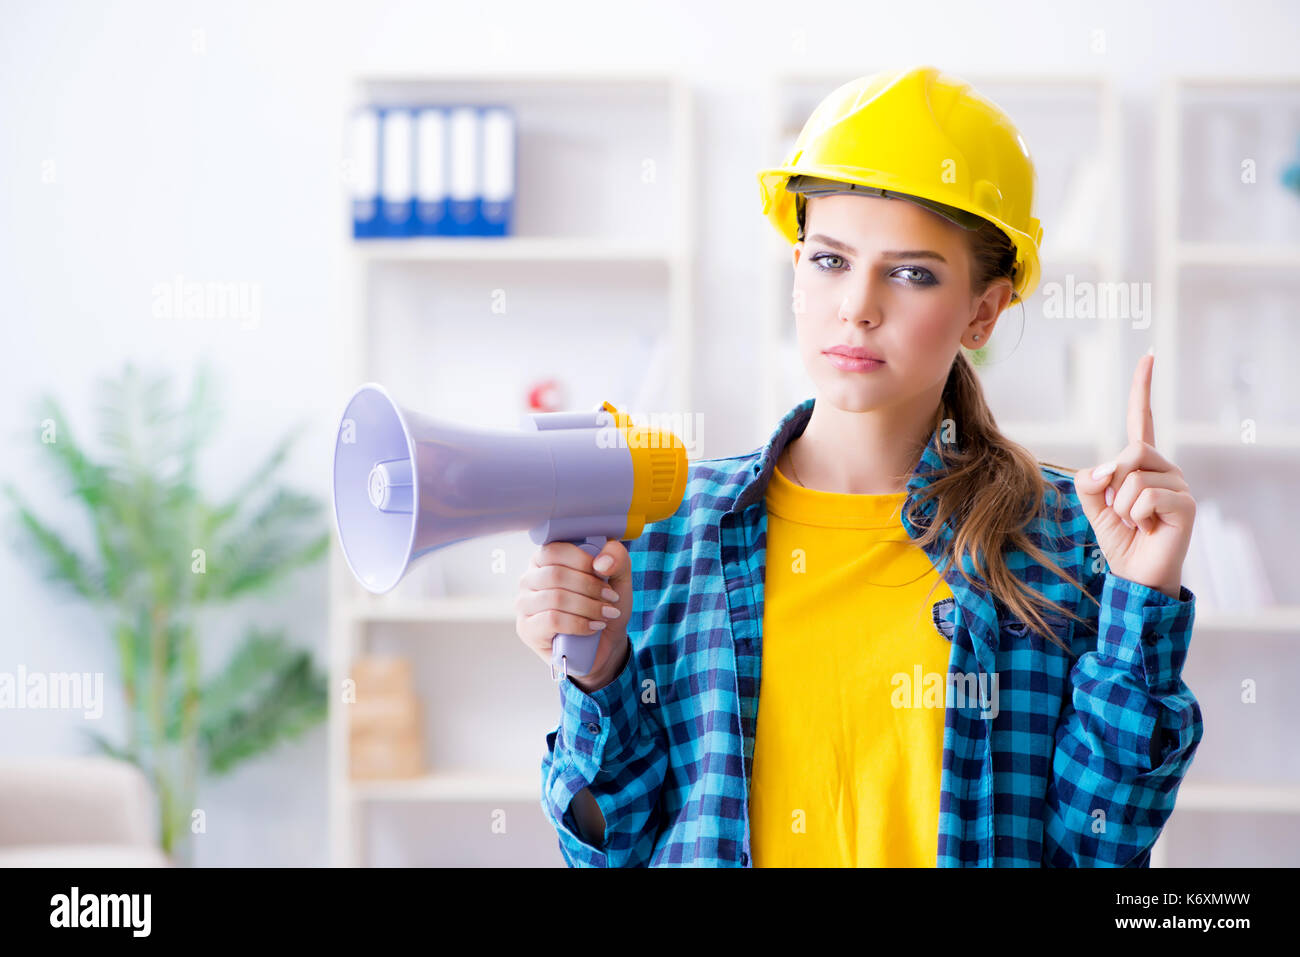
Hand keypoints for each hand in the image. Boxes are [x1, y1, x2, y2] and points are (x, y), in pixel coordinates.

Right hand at [515, 539, 633, 687]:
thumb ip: (616, 558)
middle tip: (610, 598)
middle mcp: (529, 579)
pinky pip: (552, 621)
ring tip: (605, 614)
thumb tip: (601, 562)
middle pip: (555, 575)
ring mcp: (524, 605)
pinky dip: (579, 624)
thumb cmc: (603, 604)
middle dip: (590, 587)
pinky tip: (592, 627)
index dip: (582, 561)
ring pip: (555, 598)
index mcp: (545, 559)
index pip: (555, 550)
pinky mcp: (527, 629)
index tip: (604, 572)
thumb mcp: (618, 577)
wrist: (604, 643)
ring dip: (588, 607)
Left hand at [1073, 352, 1195, 599]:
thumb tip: (1104, 470)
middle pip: (1131, 450)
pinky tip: (1147, 527)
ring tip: (1135, 522)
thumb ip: (1089, 481)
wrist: (1136, 573)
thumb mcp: (1093, 505)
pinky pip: (1145, 496)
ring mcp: (1178, 484)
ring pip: (1133, 475)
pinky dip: (1134, 514)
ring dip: (1121, 504)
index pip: (1140, 419)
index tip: (1147, 356)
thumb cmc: (1118, 537)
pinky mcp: (1185, 504)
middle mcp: (1164, 468)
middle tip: (1119, 508)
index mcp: (1141, 463)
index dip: (1142, 388)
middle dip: (1112, 481)